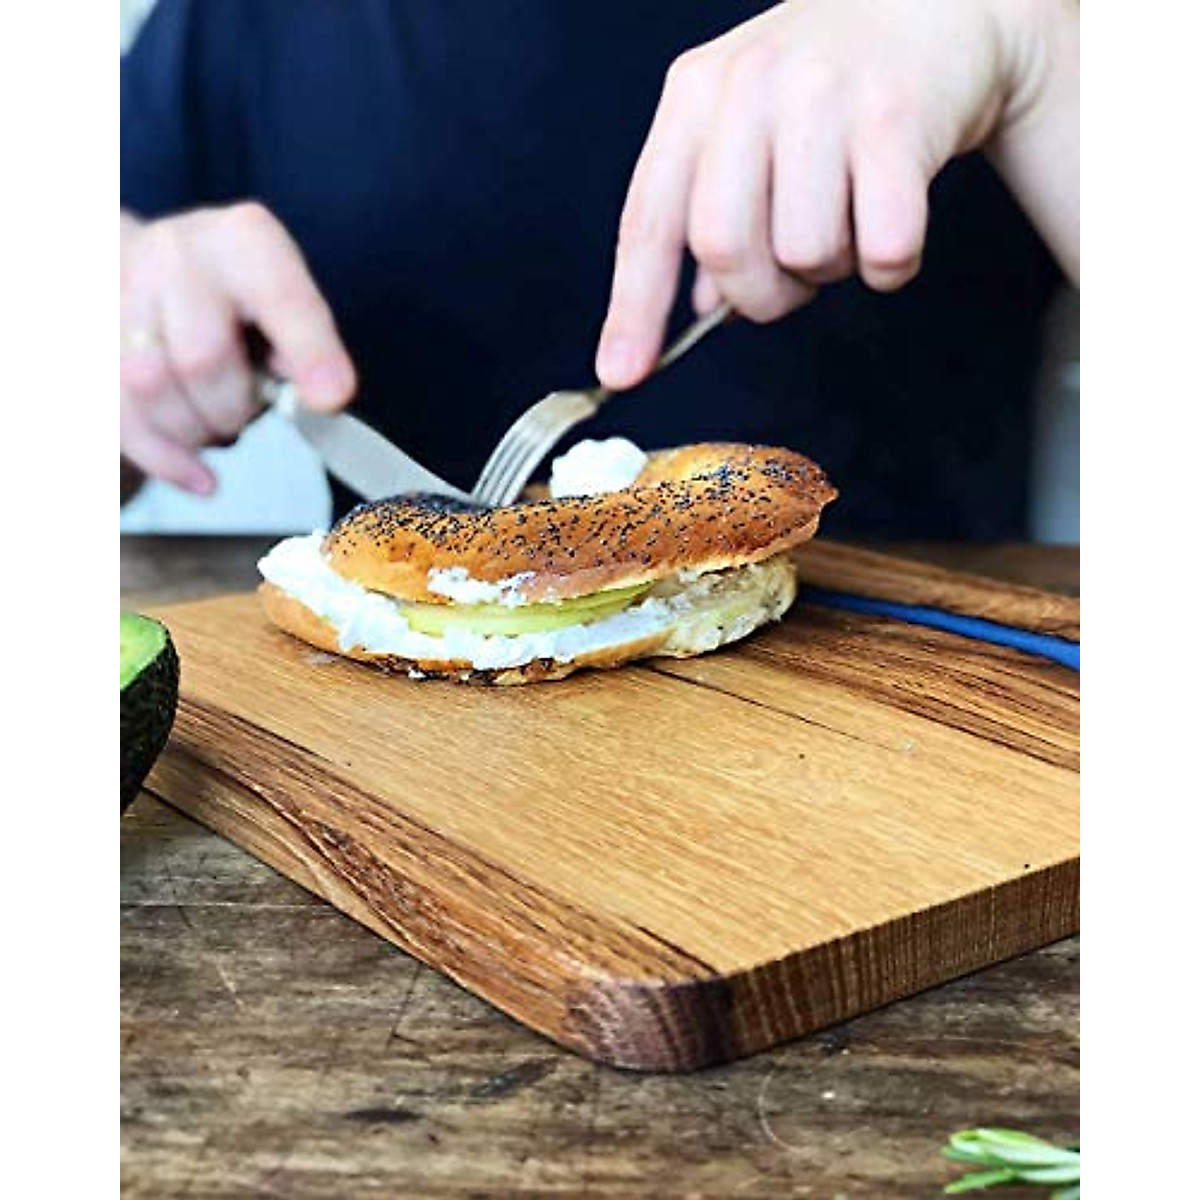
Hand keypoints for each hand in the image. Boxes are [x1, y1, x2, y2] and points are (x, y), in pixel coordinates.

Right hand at [120, 203, 355, 493]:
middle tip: (247, 413)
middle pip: (201, 357)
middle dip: (232, 408)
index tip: (330, 400)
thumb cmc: (241, 302)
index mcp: (245, 241)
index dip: (308, 351)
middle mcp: (176, 254)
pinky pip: (115, 413)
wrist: (159, 269)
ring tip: (217, 426)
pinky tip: (201, 479)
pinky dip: (165, 459)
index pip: (280, 298)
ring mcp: (120, 291)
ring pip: (148, 385)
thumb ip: (306, 348)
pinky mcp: (87, 337)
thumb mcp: (288, 310)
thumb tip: (316, 396)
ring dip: (195, 430)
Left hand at [596, 0, 1079, 388]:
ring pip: (803, 253)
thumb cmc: (831, 82)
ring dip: (830, 271)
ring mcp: (824, 95)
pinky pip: (882, 247)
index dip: (633, 309)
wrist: (938, 2)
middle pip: (723, 248)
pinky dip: (888, 266)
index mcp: (695, 94)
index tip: (621, 373)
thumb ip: (711, 212)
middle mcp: (749, 85)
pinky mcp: (897, 117)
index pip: (649, 221)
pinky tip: (891, 226)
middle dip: (759, 294)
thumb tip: (698, 306)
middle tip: (790, 278)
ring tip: (847, 222)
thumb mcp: (745, 127)